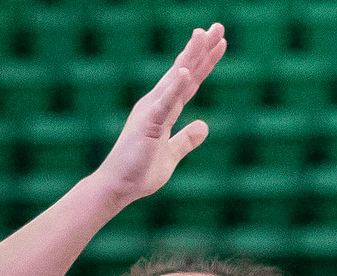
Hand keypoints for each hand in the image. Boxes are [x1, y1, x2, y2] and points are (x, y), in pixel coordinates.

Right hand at [90, 25, 228, 206]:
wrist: (116, 187)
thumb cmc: (138, 172)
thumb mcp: (171, 155)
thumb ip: (186, 140)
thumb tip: (204, 126)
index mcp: (163, 110)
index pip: (189, 81)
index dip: (204, 61)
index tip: (219, 42)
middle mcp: (156, 104)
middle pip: (185, 72)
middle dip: (202, 49)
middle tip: (219, 26)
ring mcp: (151, 111)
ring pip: (176, 79)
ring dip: (190, 57)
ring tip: (203, 35)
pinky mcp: (147, 124)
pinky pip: (165, 103)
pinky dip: (175, 87)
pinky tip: (186, 71)